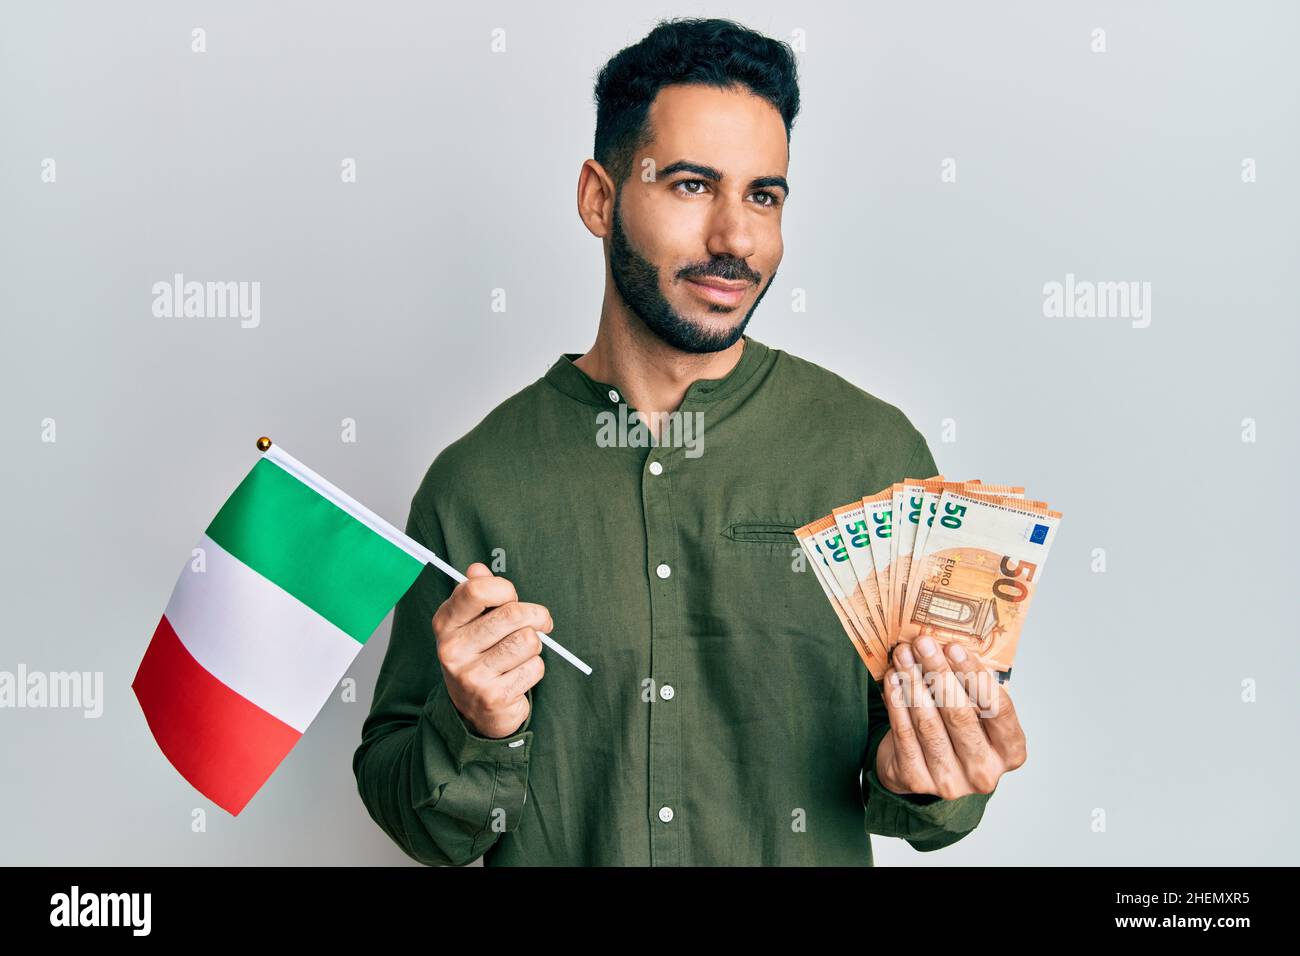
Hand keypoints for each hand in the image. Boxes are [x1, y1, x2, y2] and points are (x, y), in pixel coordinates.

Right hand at [432, 562, 550, 738]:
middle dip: (536, 615)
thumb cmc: (478, 654)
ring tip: (521, 653)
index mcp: (445, 623)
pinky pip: (534, 667)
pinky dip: (534, 668)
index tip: (513, 598)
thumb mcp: (470, 622)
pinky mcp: (494, 697)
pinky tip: (518, 675)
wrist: (472, 710)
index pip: (477, 590)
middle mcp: (452, 650)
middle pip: (512, 614)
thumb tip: (478, 568)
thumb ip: (476, 593)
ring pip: (528, 640)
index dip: (505, 589)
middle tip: (542, 621)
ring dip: (535, 645)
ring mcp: (471, 676)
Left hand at [874, 636, 1026, 799]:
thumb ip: (972, 688)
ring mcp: (950, 781)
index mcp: (1010, 752)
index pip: (998, 709)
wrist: (926, 770)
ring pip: (928, 723)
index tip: (954, 647)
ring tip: (904, 654)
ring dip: (913, 682)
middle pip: (960, 715)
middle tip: (923, 643)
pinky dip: (896, 702)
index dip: (975, 676)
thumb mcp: (977, 714)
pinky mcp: (917, 781)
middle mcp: (984, 773)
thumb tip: (947, 645)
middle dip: (938, 673)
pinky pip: (903, 733)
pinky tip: (893, 678)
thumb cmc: (958, 733)